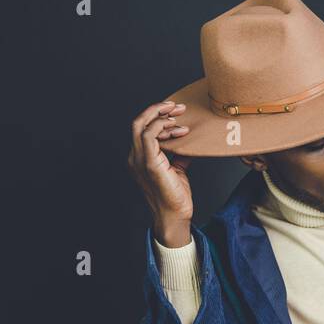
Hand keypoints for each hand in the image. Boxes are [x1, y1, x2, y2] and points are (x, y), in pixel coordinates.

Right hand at [127, 100, 193, 244]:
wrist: (175, 217)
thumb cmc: (176, 198)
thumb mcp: (178, 170)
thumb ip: (179, 154)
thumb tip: (188, 143)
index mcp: (139, 158)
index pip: (142, 128)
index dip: (157, 116)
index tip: (177, 112)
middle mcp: (135, 157)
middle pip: (138, 122)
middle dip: (157, 109)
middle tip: (178, 106)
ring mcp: (139, 161)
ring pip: (140, 124)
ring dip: (160, 115)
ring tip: (179, 113)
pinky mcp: (149, 164)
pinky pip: (149, 135)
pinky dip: (162, 127)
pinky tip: (178, 129)